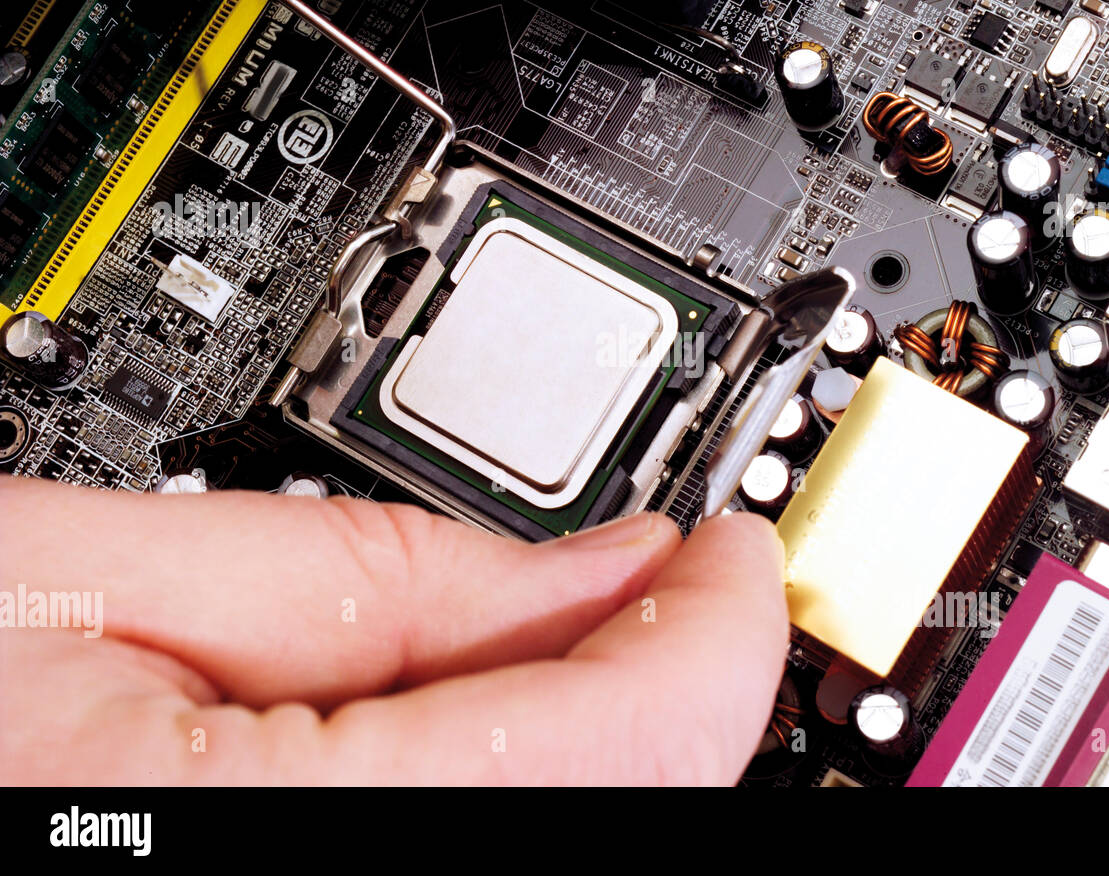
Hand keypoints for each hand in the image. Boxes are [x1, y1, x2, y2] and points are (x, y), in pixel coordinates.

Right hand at [0, 478, 786, 783]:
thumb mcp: (105, 576)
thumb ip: (387, 571)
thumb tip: (600, 559)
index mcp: (275, 828)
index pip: (638, 735)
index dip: (721, 621)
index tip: (729, 537)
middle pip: (641, 798)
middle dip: (672, 671)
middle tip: (668, 572)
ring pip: (593, 832)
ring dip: (617, 722)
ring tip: (573, 625)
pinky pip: (511, 846)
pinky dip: (543, 772)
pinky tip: (497, 708)